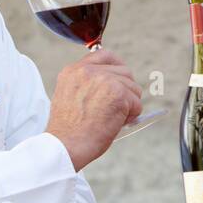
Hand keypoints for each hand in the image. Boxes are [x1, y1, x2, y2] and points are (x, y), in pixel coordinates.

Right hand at [45, 47, 142, 170]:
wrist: (65, 146)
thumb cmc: (68, 130)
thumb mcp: (70, 97)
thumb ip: (88, 84)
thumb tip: (117, 84)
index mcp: (73, 71)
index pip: (104, 55)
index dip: (117, 67)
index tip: (120, 80)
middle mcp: (88, 71)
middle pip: (124, 71)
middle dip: (126, 90)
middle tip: (118, 109)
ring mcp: (104, 80)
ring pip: (133, 88)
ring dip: (129, 105)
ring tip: (113, 119)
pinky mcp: (118, 94)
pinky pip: (137, 103)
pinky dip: (131, 116)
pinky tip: (116, 124)